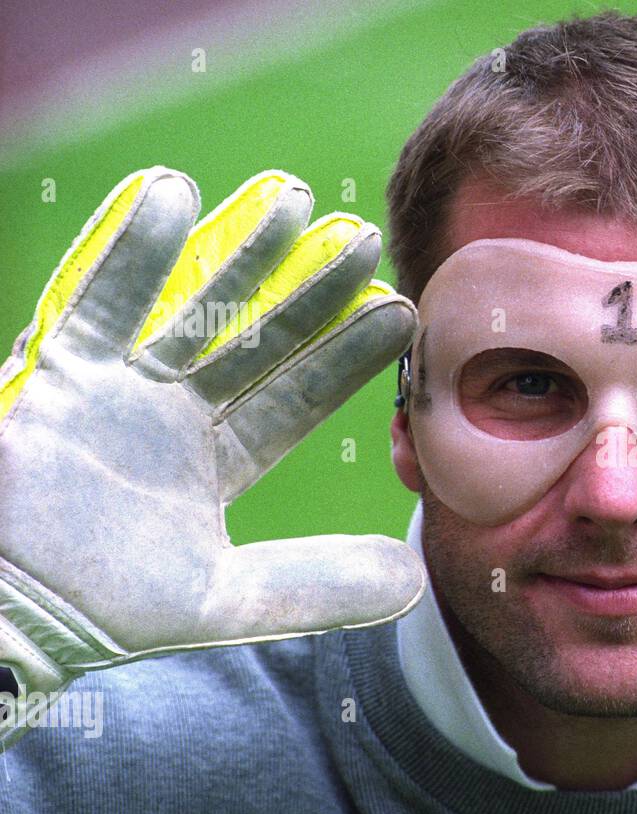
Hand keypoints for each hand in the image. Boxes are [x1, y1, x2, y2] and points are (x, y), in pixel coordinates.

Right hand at [0, 167, 423, 749]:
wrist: (6, 613)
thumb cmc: (105, 608)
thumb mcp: (227, 601)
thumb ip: (317, 584)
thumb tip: (413, 578)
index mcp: (219, 461)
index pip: (297, 396)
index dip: (348, 356)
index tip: (402, 313)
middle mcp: (175, 416)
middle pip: (255, 340)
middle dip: (308, 292)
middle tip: (361, 238)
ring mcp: (118, 388)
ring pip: (189, 308)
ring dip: (237, 254)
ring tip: (292, 201)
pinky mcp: (57, 372)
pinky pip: (97, 300)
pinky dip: (128, 251)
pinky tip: (171, 194)